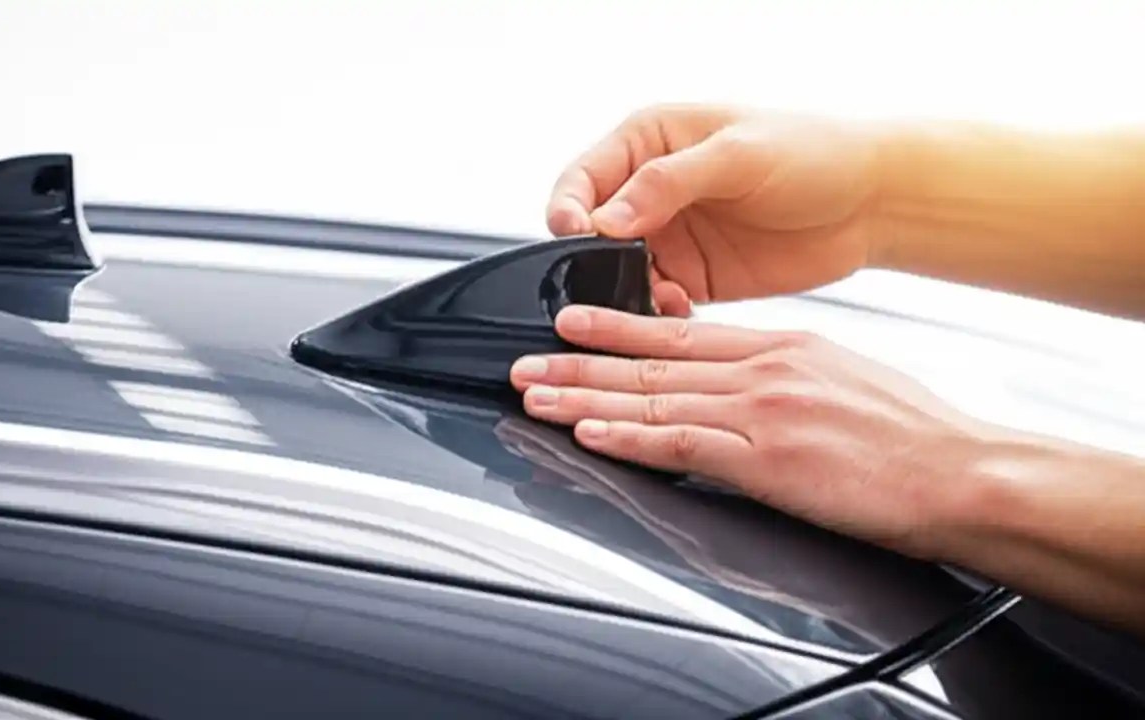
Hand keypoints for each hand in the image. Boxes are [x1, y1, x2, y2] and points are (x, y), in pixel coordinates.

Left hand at [510, 305, 991, 559]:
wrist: (962, 472)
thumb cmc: (915, 435)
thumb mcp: (844, 378)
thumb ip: (786, 375)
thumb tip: (744, 384)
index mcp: (783, 346)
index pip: (682, 331)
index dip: (620, 325)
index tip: (574, 320)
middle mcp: (764, 370)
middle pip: (652, 362)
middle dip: (581, 361)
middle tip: (527, 360)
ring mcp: (762, 412)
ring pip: (653, 399)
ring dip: (585, 397)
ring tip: (537, 396)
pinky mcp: (768, 459)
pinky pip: (682, 443)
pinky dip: (629, 438)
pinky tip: (591, 432)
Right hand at [547, 105, 884, 314]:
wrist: (871, 202)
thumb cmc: (813, 153)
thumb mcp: (737, 155)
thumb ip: (668, 183)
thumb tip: (606, 219)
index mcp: (648, 142)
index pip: (582, 178)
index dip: (569, 208)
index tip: (575, 234)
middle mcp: (649, 191)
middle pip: (590, 232)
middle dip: (590, 259)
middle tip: (603, 279)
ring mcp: (669, 237)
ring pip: (616, 273)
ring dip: (621, 292)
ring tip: (650, 296)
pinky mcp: (692, 277)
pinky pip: (654, 302)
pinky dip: (655, 312)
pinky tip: (677, 307)